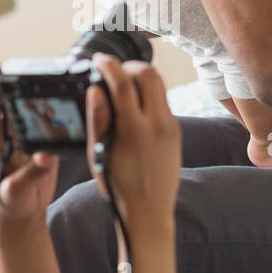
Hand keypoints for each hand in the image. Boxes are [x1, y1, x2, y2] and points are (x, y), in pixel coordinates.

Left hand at [0, 62, 58, 225]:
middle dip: (17, 82)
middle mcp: (7, 134)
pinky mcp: (41, 142)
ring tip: (50, 79)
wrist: (24, 214)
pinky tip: (63, 100)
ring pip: (30, 107)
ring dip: (37, 94)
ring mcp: (24, 136)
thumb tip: (44, 156)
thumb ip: (29, 174)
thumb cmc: (10, 203)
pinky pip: (47, 121)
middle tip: (29, 65)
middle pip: (10, 100)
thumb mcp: (14, 191)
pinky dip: (54, 110)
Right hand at [85, 54, 180, 232]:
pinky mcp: (176, 132)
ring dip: (140, 78)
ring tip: (121, 87)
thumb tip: (95, 89)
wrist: (148, 212)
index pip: (123, 83)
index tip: (98, 59)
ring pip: (159, 85)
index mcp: (134, 130)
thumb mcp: (99, 154)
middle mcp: (157, 125)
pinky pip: (163, 102)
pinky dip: (147, 95)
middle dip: (129, 66)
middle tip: (112, 71)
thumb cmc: (118, 187)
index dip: (109, 65)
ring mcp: (170, 128)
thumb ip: (98, 119)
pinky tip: (133, 107)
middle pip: (149, 74)